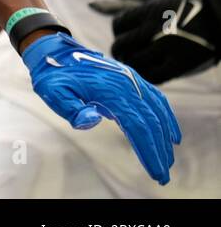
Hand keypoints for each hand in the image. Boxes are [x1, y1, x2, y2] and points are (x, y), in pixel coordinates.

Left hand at [23, 32, 179, 184]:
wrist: (55, 51)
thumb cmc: (54, 75)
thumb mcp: (53, 92)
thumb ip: (71, 108)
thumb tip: (90, 121)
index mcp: (110, 91)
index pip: (137, 126)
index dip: (148, 150)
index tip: (155, 171)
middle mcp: (127, 85)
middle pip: (151, 122)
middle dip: (159, 150)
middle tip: (163, 176)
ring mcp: (131, 81)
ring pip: (157, 112)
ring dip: (165, 138)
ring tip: (167, 160)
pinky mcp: (132, 79)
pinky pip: (156, 100)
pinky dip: (167, 118)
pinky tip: (172, 135)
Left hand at [91, 0, 220, 83]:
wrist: (219, 24)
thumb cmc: (183, 12)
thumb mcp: (157, 1)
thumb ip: (128, 5)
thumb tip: (93, 4)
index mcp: (149, 11)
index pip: (117, 26)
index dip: (118, 33)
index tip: (125, 36)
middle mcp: (155, 29)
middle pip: (120, 46)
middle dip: (120, 51)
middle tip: (126, 54)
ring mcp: (167, 48)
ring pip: (134, 63)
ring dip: (132, 65)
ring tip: (137, 63)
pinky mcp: (179, 66)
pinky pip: (152, 76)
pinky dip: (147, 75)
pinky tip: (150, 71)